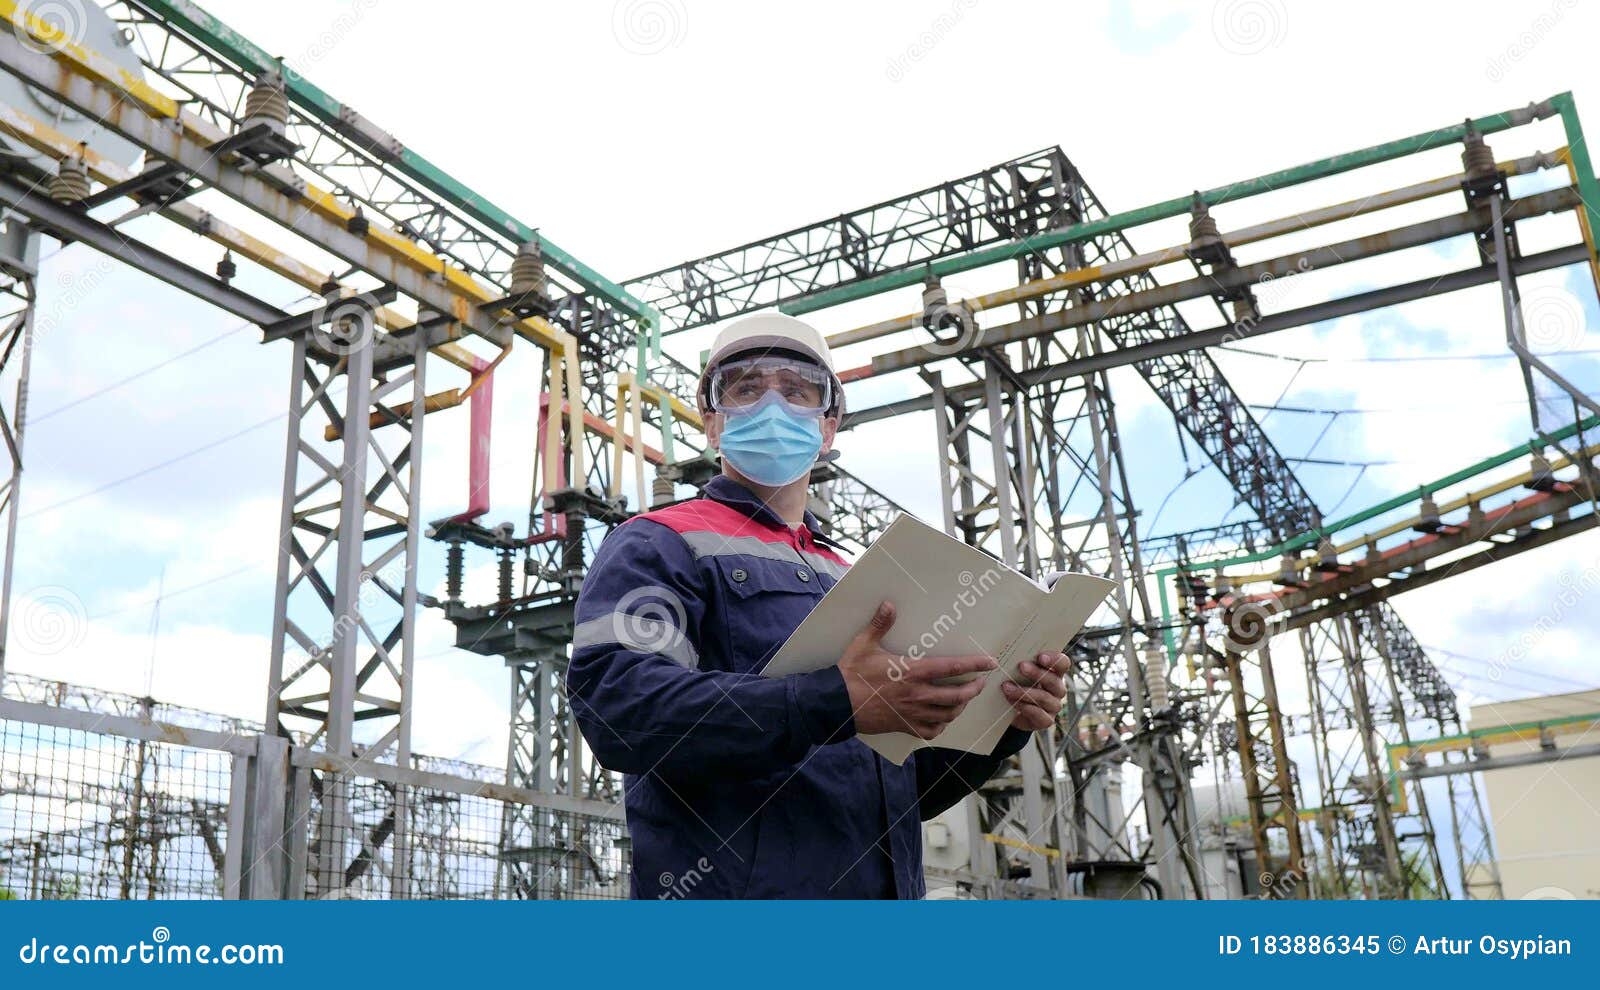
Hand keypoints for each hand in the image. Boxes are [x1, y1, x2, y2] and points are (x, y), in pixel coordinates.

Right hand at [838, 600, 996, 739]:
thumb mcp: (864, 644)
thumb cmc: (851, 673)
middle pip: (957, 695)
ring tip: (965, 699)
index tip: (989, 663)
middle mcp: (917, 694)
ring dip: (961, 707)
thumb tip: (889, 605)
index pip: (952, 667)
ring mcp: (912, 712)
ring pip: (948, 714)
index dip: (974, 664)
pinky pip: (931, 730)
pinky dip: (941, 726)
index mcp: (912, 671)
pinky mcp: (904, 726)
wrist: (837, 704)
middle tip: (980, 682)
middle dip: (973, 689)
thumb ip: (880, 625)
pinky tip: (942, 720)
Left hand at [1003, 651, 1071, 730]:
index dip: (1054, 659)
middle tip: (1021, 666)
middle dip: (1036, 673)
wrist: (1012, 711)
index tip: (1040, 657)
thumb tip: (1001, 655)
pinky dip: (1025, 707)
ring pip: (1045, 698)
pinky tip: (1013, 702)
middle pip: (1054, 680)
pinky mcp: (1046, 720)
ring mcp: (1054, 706)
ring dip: (1024, 692)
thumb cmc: (1018, 685)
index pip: (1063, 663)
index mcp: (1055, 673)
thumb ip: (1020, 662)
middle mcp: (1057, 689)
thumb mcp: (1019, 672)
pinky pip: (1039, 714)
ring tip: (1007, 687)